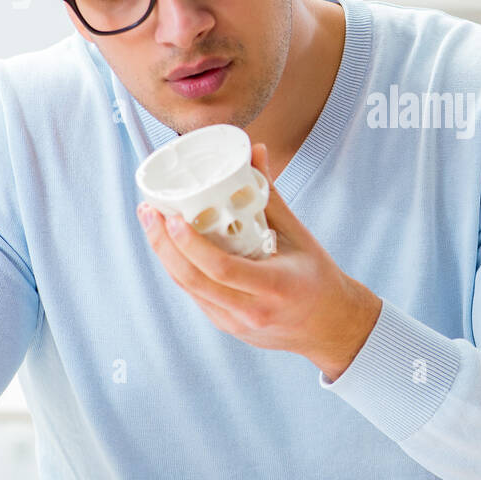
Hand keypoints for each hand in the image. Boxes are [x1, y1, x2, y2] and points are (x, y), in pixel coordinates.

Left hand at [138, 142, 382, 380]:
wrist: (332, 327)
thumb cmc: (319, 278)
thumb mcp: (299, 235)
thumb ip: (271, 196)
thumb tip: (255, 152)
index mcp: (274, 287)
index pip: (222, 269)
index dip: (191, 245)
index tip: (172, 217)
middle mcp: (251, 310)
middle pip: (193, 281)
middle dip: (163, 245)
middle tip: (148, 211)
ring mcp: (236, 323)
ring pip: (189, 289)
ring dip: (165, 255)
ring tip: (152, 222)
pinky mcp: (227, 326)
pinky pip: (197, 295)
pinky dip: (181, 268)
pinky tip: (169, 245)